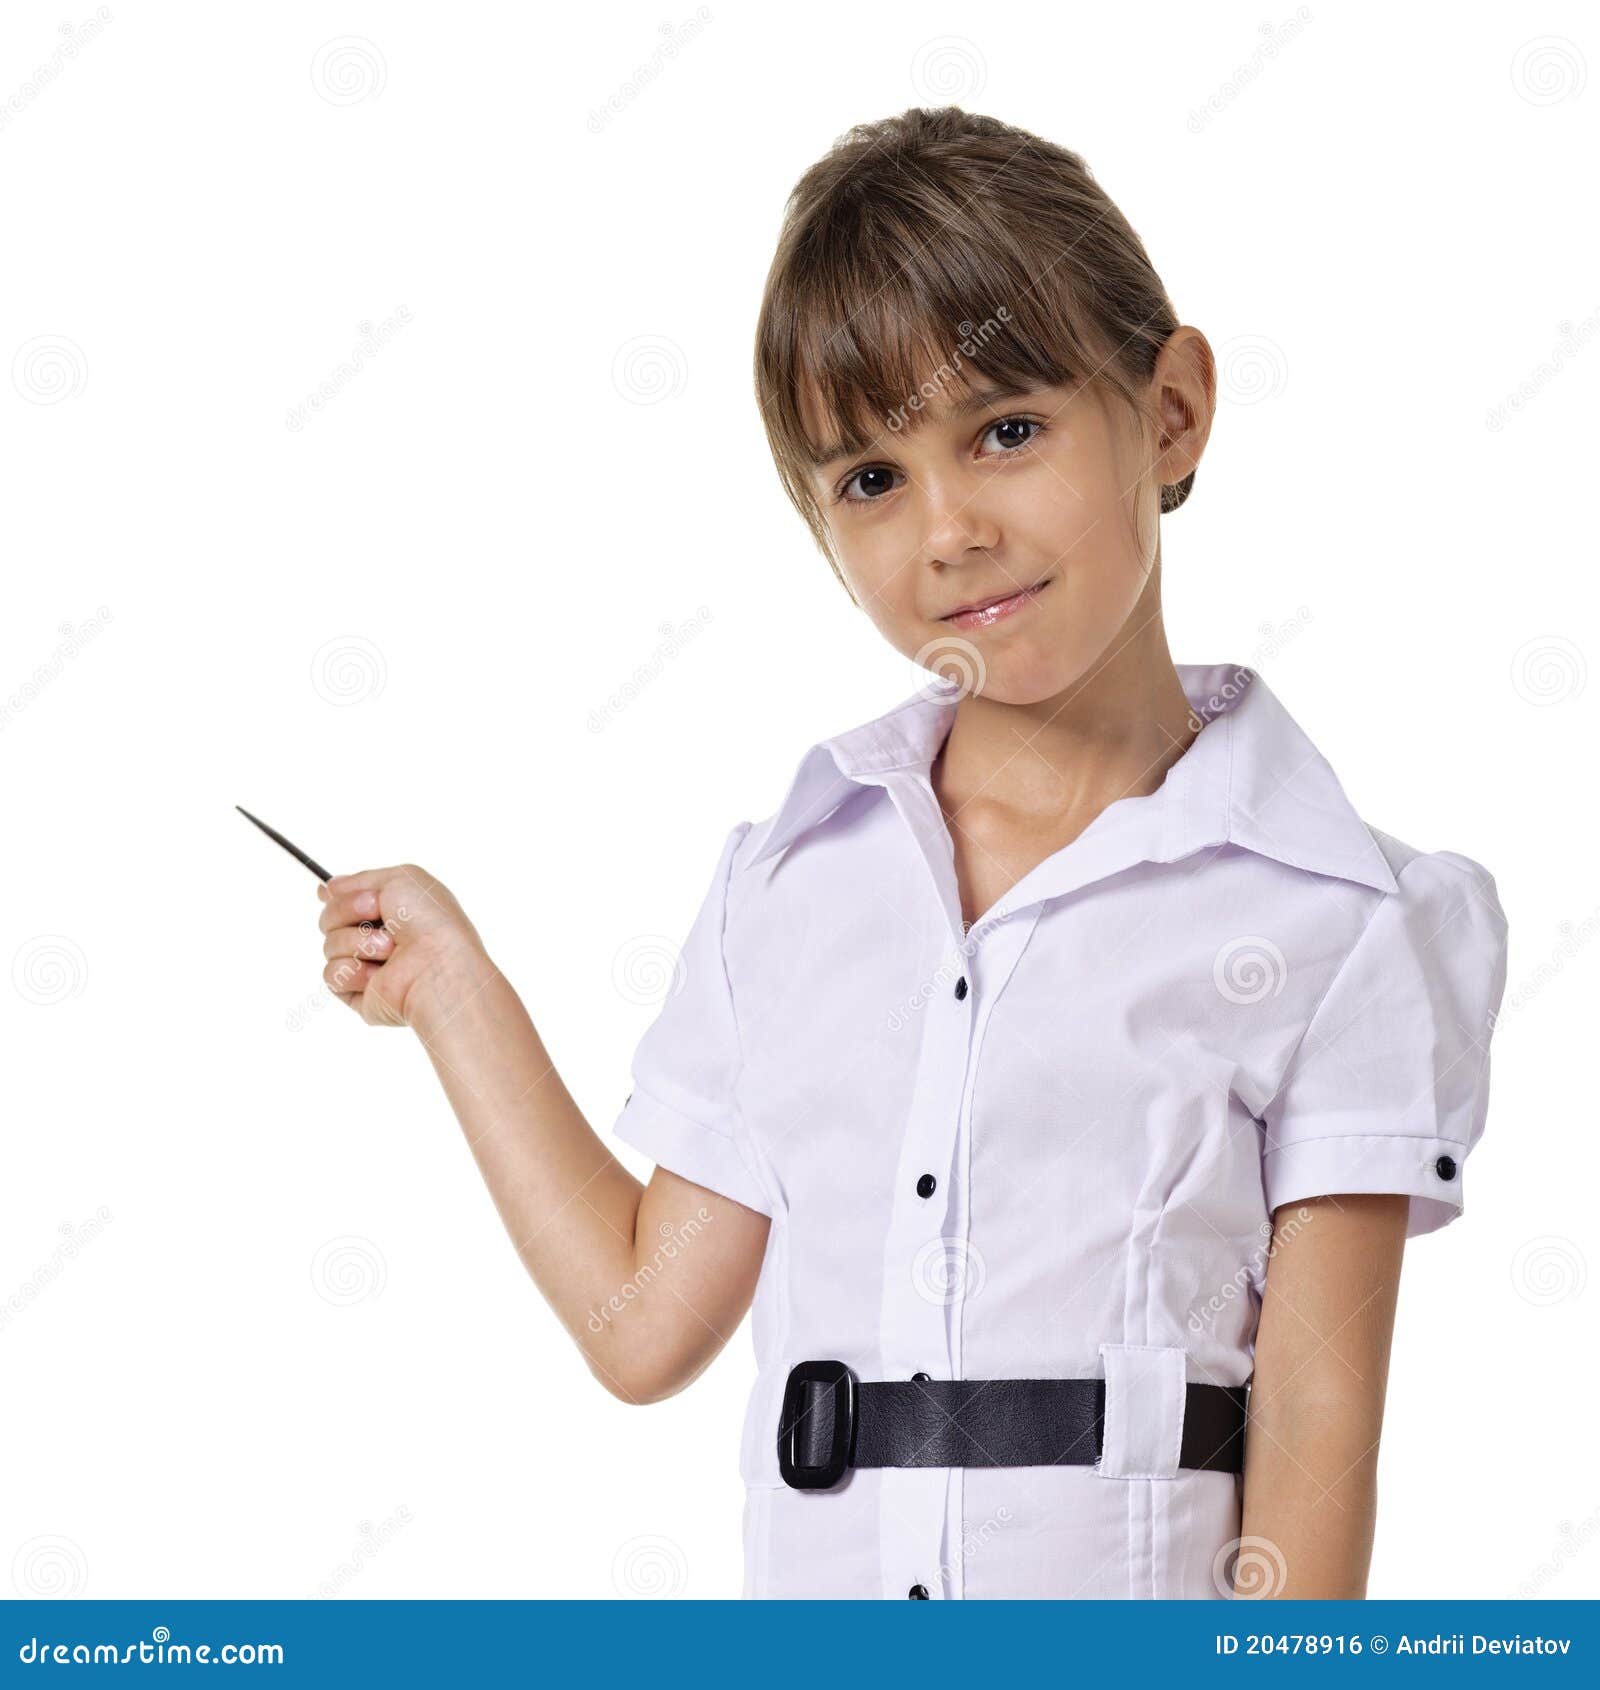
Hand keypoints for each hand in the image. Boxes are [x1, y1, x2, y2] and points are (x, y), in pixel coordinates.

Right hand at [316, 863, 489, 1028]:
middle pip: (330, 918)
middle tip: (374, 911)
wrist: (437, 967)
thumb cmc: (430, 922)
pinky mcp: (359, 992)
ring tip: (389, 949)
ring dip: (357, 941)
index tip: (329, 892)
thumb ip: (361, 879)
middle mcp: (381, 937)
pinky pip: (332, 974)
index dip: (338, 896)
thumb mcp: (400, 878)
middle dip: (347, 910)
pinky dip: (353, 970)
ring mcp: (369, 965)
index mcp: (394, 910)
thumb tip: (329, 887)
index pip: (349, 899)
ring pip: (330, 944)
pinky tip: (378, 975)